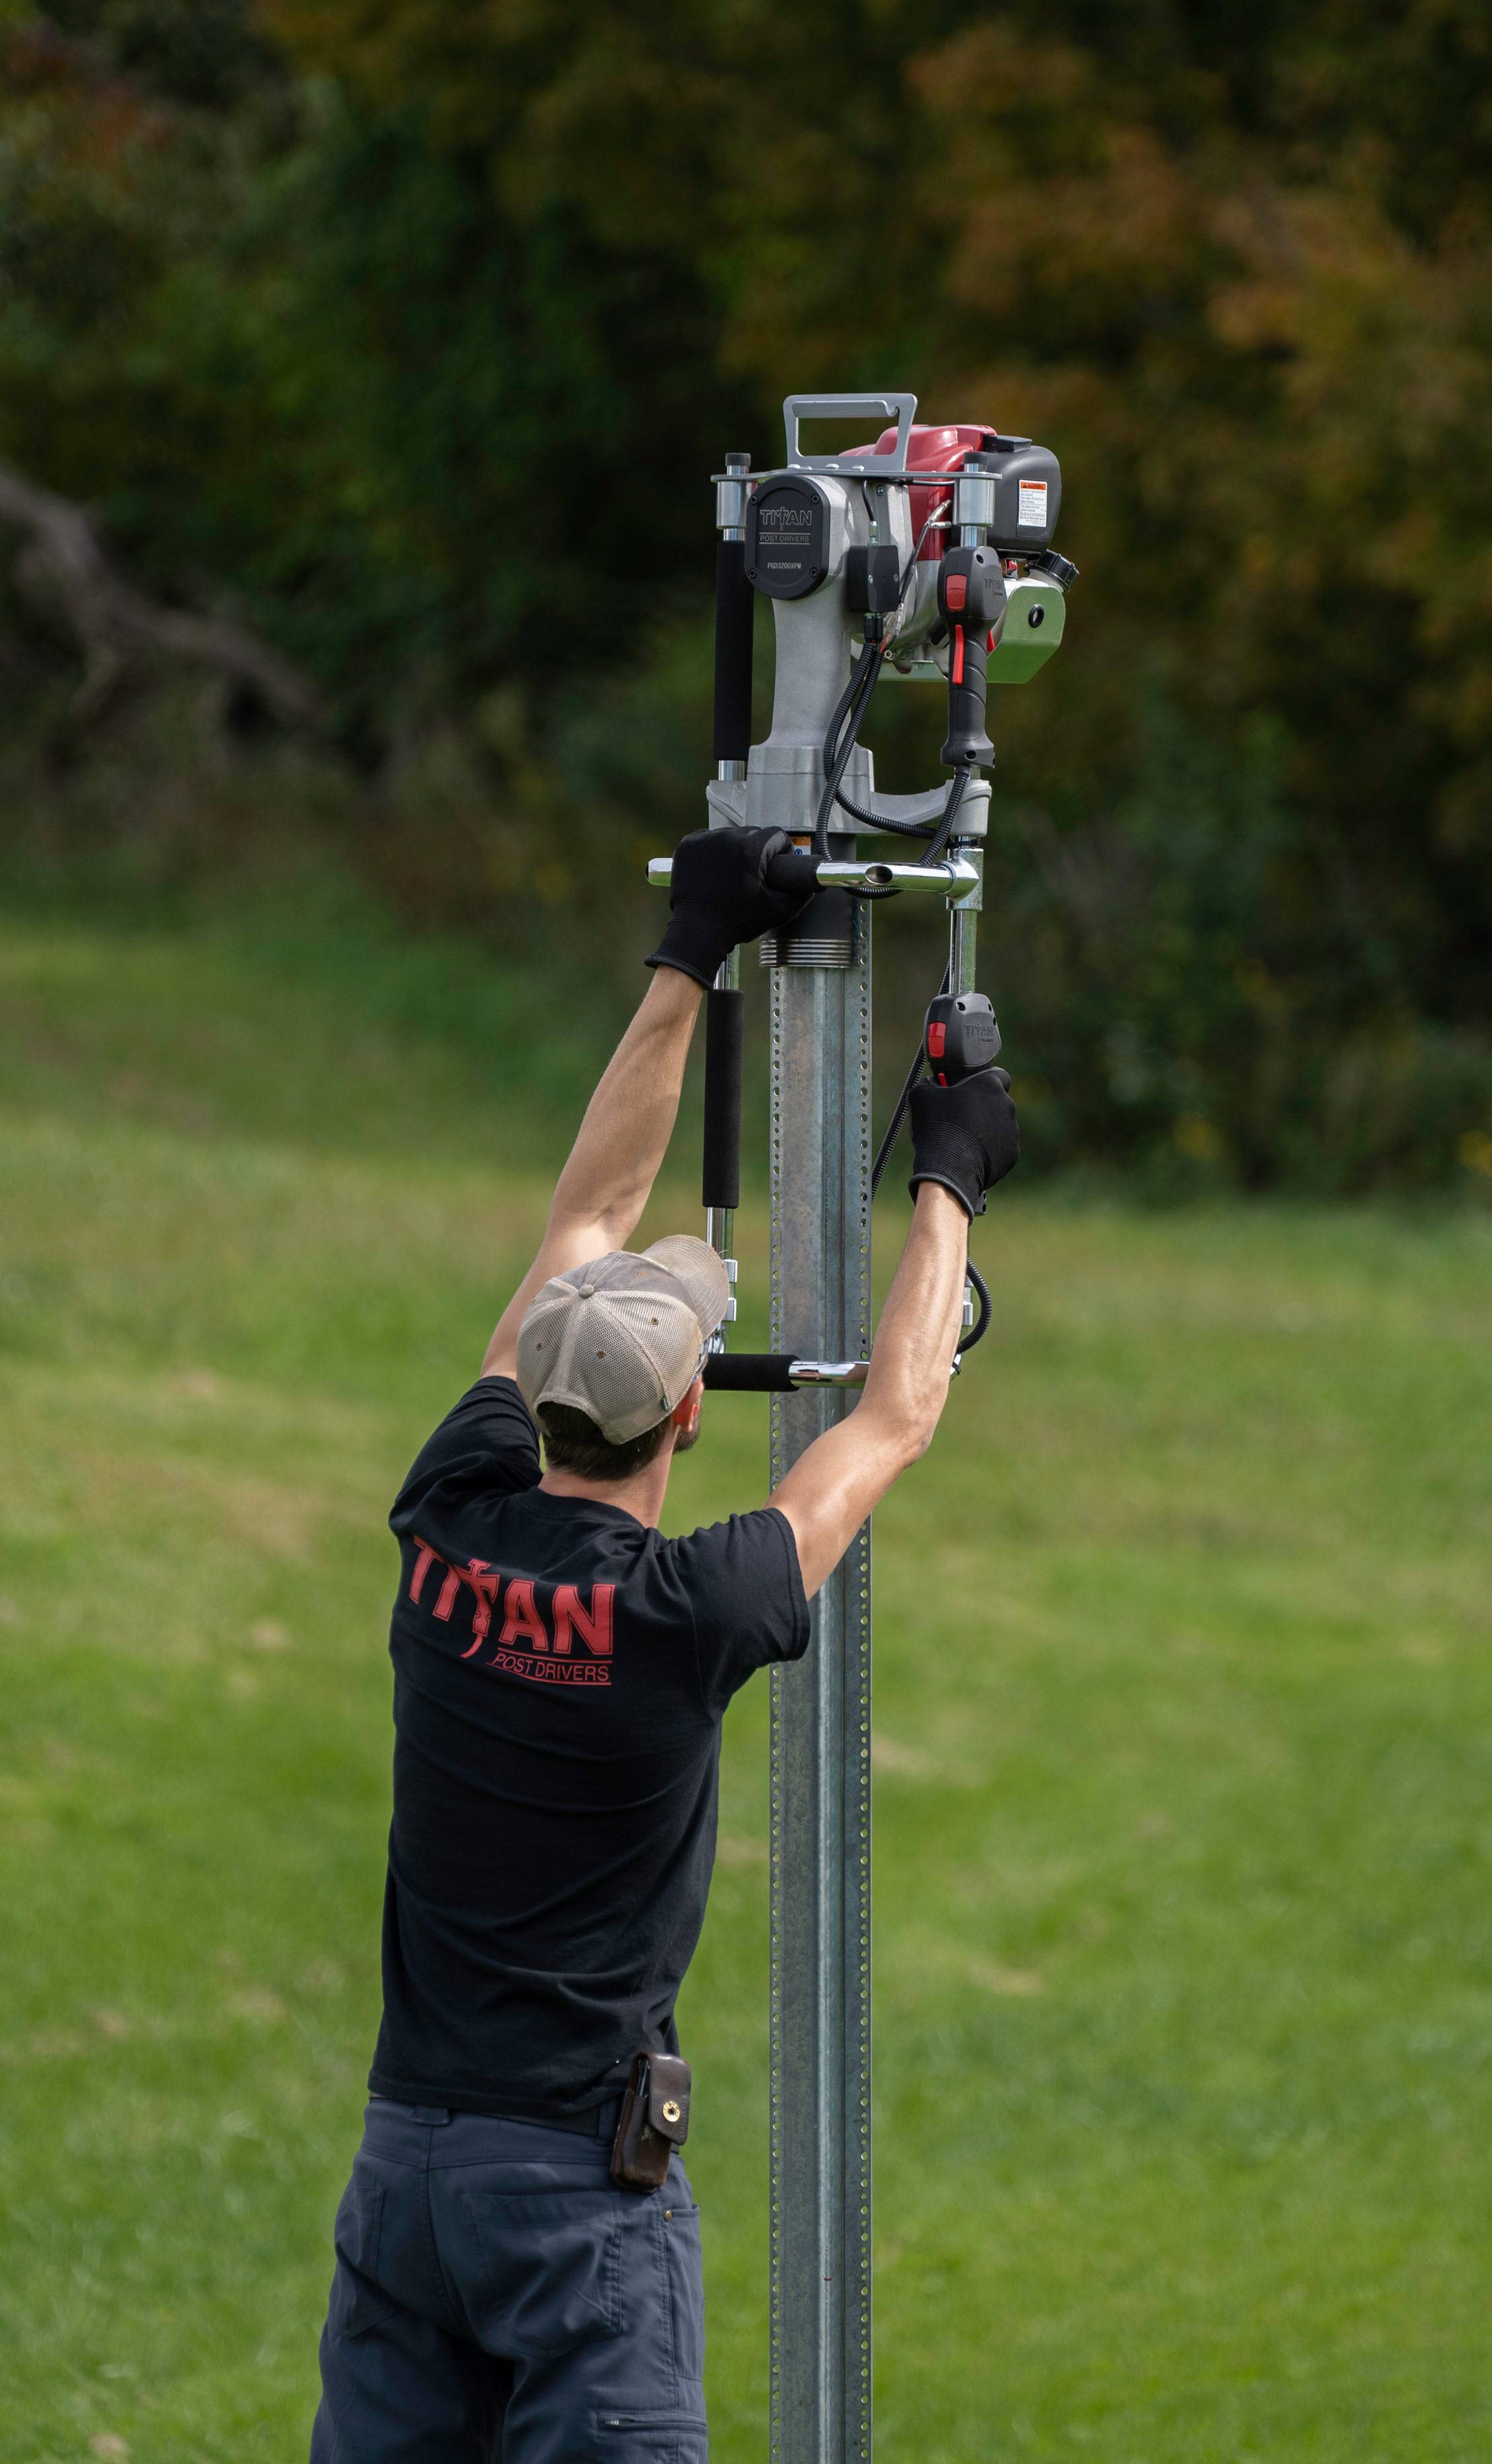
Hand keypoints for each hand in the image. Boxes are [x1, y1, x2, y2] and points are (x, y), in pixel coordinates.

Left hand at [646, 825, 809, 987]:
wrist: (698, 932)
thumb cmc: (735, 922)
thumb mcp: (776, 911)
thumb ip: (800, 897)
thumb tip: (812, 887)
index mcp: (750, 849)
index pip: (776, 835)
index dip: (782, 850)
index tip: (778, 863)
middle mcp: (726, 838)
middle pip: (753, 833)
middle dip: (758, 850)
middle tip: (755, 873)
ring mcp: (705, 840)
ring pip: (730, 835)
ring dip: (735, 848)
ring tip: (734, 872)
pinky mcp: (688, 845)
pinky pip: (708, 839)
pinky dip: (713, 849)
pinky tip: (716, 868)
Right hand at [907, 1067, 1018, 1217]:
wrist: (949, 1167)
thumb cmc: (936, 1127)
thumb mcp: (921, 1095)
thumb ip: (930, 1083)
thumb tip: (933, 1084)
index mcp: (989, 1085)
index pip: (998, 1074)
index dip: (984, 1081)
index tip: (971, 1090)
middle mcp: (1006, 1105)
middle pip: (996, 1102)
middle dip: (982, 1108)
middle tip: (961, 1118)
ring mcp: (1012, 1131)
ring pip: (999, 1126)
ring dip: (985, 1129)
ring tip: (963, 1140)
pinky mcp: (1012, 1154)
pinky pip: (1000, 1148)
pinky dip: (989, 1150)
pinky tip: (970, 1154)